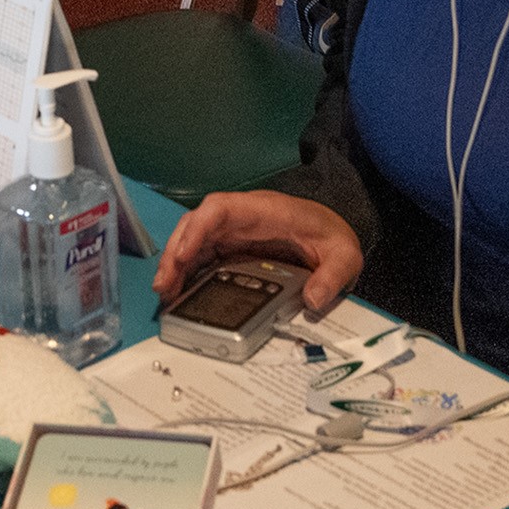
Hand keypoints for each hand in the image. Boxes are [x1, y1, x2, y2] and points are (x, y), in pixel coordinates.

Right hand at [151, 189, 364, 316]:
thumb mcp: (344, 254)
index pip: (219, 209)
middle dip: (175, 252)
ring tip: (165, 294)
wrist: (331, 236)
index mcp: (263, 211)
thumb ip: (333, 275)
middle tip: (165, 285)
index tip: (182, 255)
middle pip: (196, 225)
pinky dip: (186, 273)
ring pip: (193, 241)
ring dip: (175, 265)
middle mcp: (240, 218)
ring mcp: (232, 234)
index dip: (197, 229)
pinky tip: (178, 294)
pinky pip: (201, 257)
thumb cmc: (331, 236)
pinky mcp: (230, 250)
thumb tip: (314, 300)